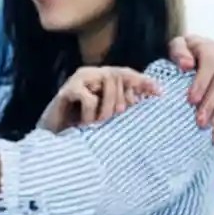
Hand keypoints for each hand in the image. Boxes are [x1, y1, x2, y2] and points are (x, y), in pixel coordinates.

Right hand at [39, 66, 160, 132]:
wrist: (53, 141)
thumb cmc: (82, 129)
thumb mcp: (108, 117)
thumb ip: (123, 106)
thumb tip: (151, 100)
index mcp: (102, 80)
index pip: (127, 73)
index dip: (144, 82)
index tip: (160, 93)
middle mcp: (91, 74)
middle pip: (119, 76)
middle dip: (122, 99)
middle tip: (117, 117)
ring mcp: (78, 79)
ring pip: (108, 81)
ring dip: (109, 107)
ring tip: (101, 123)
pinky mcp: (66, 90)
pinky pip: (90, 98)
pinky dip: (92, 114)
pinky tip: (85, 124)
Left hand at [168, 35, 213, 143]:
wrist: (197, 51)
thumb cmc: (183, 51)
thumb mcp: (177, 45)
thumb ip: (179, 52)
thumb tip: (187, 65)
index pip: (210, 66)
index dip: (202, 84)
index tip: (190, 101)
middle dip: (212, 105)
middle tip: (200, 122)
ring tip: (211, 134)